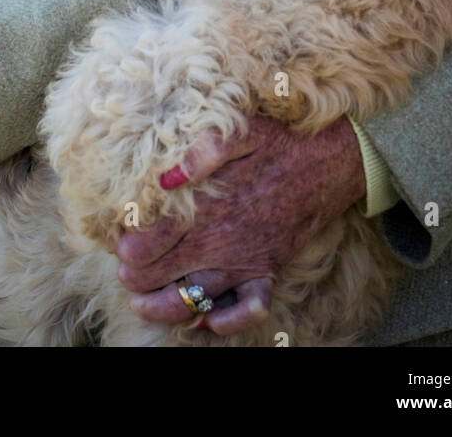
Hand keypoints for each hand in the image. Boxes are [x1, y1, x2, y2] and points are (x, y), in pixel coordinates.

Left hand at [115, 116, 364, 336]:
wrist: (331, 161)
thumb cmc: (279, 141)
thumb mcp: (241, 130)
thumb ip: (202, 151)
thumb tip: (164, 178)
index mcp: (209, 207)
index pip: (153, 240)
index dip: (129, 247)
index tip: (119, 243)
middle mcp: (224, 240)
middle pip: (166, 273)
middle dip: (138, 279)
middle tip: (125, 273)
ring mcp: (247, 260)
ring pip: (198, 299)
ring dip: (166, 307)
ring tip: (143, 305)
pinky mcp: (269, 270)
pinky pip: (250, 308)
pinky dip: (229, 321)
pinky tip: (208, 320)